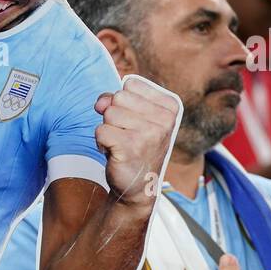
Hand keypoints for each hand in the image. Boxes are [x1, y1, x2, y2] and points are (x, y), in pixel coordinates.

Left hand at [94, 76, 180, 208]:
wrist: (139, 185)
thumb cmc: (135, 146)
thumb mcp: (132, 116)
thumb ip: (115, 99)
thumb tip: (100, 103)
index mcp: (170, 106)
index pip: (131, 84)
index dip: (124, 102)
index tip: (134, 122)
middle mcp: (164, 119)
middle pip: (118, 97)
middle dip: (114, 116)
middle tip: (126, 135)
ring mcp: (149, 134)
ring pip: (108, 113)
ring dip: (108, 130)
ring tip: (121, 144)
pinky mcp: (131, 147)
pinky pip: (101, 130)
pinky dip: (101, 142)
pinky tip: (115, 153)